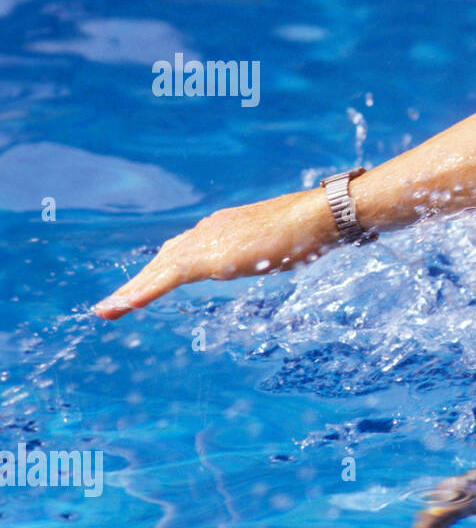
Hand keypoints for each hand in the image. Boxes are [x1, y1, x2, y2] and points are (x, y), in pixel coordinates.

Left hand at [94, 190, 334, 319]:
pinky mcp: (209, 257)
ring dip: (132, 290)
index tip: (144, 284)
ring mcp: (207, 241)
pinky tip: (126, 305)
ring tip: (108, 310)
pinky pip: (167, 278)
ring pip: (159, 269)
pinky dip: (144, 291)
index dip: (161, 269)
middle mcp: (208, 231)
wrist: (315, 217)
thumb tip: (271, 257)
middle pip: (163, 259)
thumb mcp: (279, 246)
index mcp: (224, 228)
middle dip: (138, 282)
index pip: (183, 249)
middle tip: (112, 304)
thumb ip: (263, 252)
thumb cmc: (309, 231)